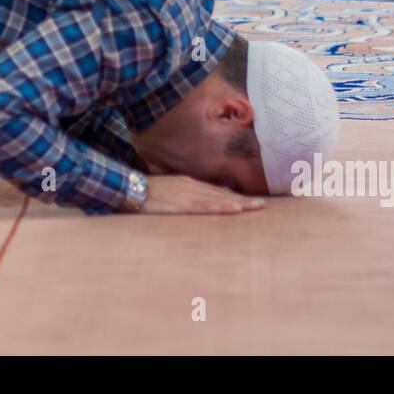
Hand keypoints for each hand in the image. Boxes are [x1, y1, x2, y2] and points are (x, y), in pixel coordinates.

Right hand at [136, 175, 267, 214]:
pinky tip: (236, 209)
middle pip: (223, 194)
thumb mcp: (166, 193)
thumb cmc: (145, 193)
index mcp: (188, 184)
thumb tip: (192, 205)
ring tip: (257, 207)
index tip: (249, 200)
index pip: (216, 191)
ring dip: (240, 203)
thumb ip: (180, 197)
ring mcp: (189, 195)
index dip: (234, 196)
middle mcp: (192, 187)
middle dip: (243, 199)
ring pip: (219, 199)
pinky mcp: (183, 205)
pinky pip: (207, 207)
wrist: (131, 190)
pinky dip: (223, 207)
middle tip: (262, 204)